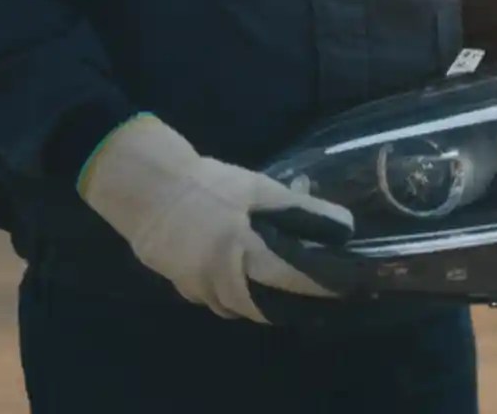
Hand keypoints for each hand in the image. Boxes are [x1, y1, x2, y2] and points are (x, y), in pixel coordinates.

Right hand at [78, 115, 353, 322]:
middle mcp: (226, 283)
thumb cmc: (209, 186)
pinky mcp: (186, 289)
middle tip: (319, 294)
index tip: (348, 285)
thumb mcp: (260, 189)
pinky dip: (241, 296)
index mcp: (247, 255)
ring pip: (245, 309)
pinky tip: (249, 278)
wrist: (148, 190)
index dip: (325, 286)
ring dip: (269, 303)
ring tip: (291, 288)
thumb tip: (344, 227)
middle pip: (273, 309)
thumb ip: (301, 209)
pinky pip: (221, 302)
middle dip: (298, 305)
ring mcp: (202, 291)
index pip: (297, 281)